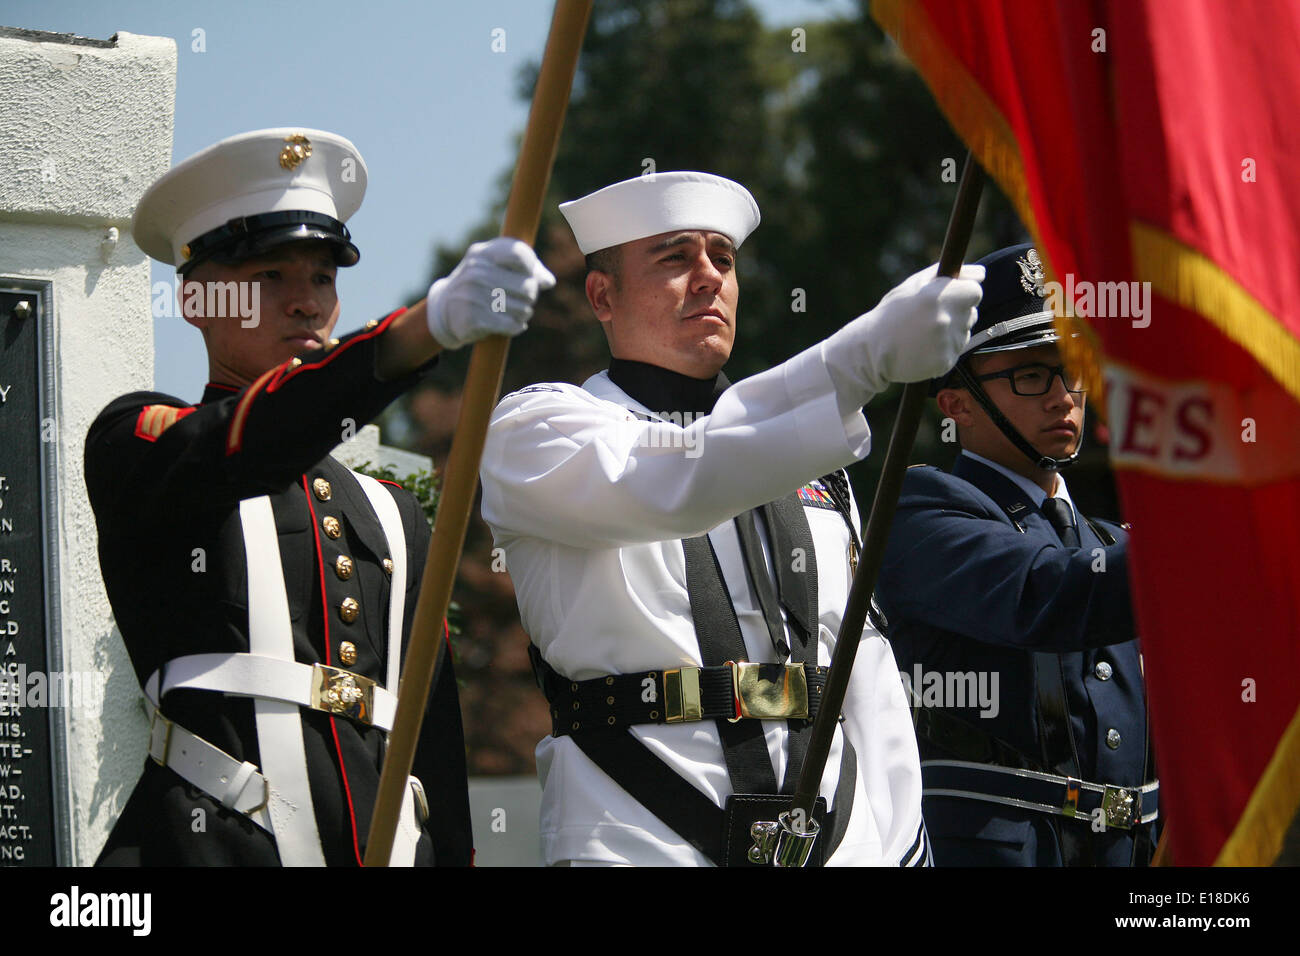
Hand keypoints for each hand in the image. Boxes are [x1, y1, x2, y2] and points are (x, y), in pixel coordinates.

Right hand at [426, 238, 556, 349]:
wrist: (444, 308)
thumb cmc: (480, 285)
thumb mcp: (497, 267)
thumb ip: (527, 269)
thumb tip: (548, 281)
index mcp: (483, 253)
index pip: (520, 254)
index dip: (531, 267)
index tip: (527, 275)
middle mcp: (476, 271)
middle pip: (528, 286)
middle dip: (530, 296)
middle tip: (522, 299)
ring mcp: (473, 295)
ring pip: (523, 309)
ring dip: (524, 313)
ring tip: (514, 311)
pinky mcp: (473, 319)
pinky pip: (512, 325)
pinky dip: (516, 327)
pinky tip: (512, 324)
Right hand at [823, 263, 983, 408]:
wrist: (871, 350)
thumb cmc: (893, 313)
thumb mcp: (914, 285)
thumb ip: (949, 276)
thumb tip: (981, 273)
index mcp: (937, 296)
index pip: (975, 292)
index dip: (963, 294)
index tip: (949, 299)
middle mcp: (944, 319)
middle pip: (971, 313)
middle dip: (957, 313)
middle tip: (929, 319)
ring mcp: (945, 343)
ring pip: (964, 333)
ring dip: (951, 332)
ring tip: (924, 334)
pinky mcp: (944, 363)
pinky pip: (955, 352)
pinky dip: (943, 351)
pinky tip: (924, 348)